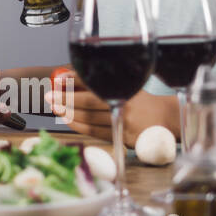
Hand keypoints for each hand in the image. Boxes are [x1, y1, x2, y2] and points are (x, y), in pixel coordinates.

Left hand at [48, 71, 175, 145]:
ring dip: (69, 113)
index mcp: (124, 87)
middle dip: (66, 98)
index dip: (74, 80)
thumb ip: (100, 82)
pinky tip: (67, 120)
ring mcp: (123, 122)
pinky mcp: (122, 137)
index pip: (94, 82)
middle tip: (50, 96)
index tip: (58, 79)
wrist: (165, 119)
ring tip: (55, 108)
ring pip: (90, 118)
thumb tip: (66, 79)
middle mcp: (125, 103)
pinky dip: (78, 126)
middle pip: (89, 101)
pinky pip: (95, 132)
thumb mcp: (126, 85)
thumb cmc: (139, 100)